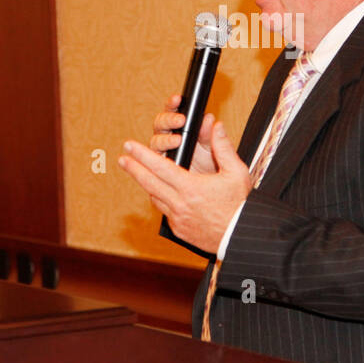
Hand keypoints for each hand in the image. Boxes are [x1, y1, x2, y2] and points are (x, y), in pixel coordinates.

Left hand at [120, 120, 250, 254]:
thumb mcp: (237, 173)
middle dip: (134, 169)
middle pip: (149, 183)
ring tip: (141, 175)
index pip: (160, 167)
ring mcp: (178, 219)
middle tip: (122, 159)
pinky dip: (162, 201)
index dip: (142, 155)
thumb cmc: (241, 204)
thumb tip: (217, 126)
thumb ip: (223, 147)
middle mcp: (180, 204)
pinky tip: (163, 195)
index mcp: (191, 188)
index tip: (129, 145)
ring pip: (155, 199)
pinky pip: (165, 213)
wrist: (241, 236)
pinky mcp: (180, 231)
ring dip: (147, 185)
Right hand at [149, 94, 215, 173]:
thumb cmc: (211, 167)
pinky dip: (158, 159)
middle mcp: (168, 139)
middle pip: (160, 124)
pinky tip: (167, 159)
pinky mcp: (158, 170)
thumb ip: (209, 134)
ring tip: (177, 140)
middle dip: (168, 120)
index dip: (173, 104)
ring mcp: (162, 154)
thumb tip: (209, 119)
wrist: (210, 191)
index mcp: (181, 129)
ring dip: (165, 139)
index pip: (172, 111)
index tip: (178, 99)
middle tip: (180, 120)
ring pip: (155, 142)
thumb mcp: (213, 148)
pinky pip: (154, 163)